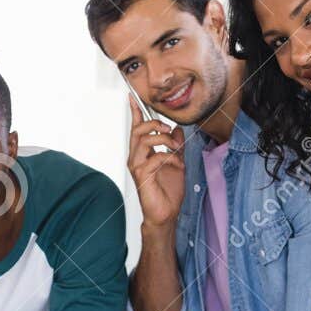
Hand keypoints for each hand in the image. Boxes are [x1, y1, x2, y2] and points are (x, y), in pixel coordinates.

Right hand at [126, 94, 185, 227]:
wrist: (166, 213)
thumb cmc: (168, 191)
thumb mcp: (177, 162)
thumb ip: (176, 145)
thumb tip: (177, 129)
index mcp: (142, 153)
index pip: (136, 128)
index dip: (135, 112)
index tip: (133, 97)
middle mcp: (136, 158)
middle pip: (138, 130)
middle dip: (154, 124)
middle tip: (168, 128)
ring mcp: (137, 166)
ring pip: (143, 139)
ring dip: (163, 139)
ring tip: (175, 148)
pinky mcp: (142, 175)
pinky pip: (154, 156)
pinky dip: (167, 156)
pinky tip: (174, 162)